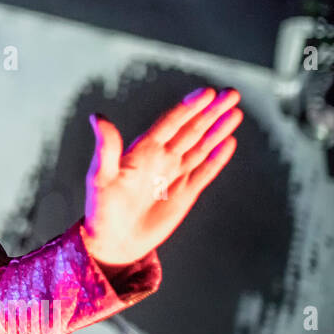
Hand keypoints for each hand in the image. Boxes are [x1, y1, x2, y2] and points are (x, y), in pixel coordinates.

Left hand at [82, 87, 241, 263]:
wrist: (113, 242)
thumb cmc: (101, 208)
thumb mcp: (101, 176)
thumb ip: (106, 147)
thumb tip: (97, 116)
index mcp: (143, 150)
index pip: (171, 122)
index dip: (189, 107)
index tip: (208, 92)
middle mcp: (161, 158)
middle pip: (191, 129)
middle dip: (211, 111)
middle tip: (232, 93)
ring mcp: (174, 175)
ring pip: (201, 147)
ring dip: (218, 130)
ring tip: (235, 112)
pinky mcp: (185, 194)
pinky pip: (204, 171)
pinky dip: (217, 158)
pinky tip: (229, 142)